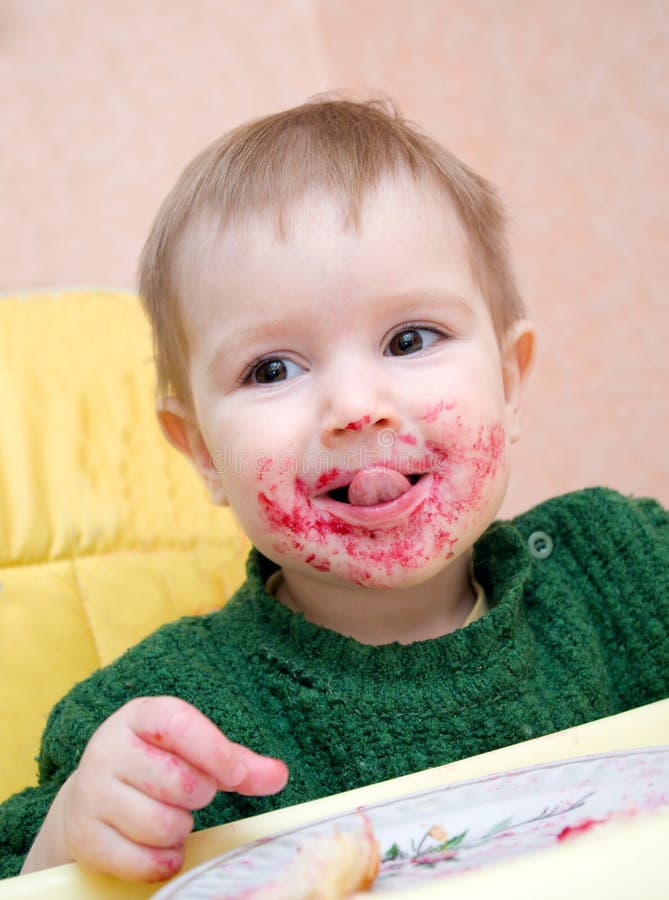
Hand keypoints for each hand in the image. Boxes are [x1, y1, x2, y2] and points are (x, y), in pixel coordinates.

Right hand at [21, 696, 288, 880]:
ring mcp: (90, 793)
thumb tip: (279, 775)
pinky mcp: (83, 836)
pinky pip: (140, 860)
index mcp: (139, 716)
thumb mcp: (194, 751)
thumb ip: (237, 762)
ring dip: (181, 830)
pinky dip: (162, 860)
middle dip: (199, 795)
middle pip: (178, 782)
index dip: (214, 750)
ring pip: (161, 825)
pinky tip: (160, 846)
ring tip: (174, 818)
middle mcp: (108, 748)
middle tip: (194, 794)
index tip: (237, 773)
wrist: (92, 797)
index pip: (178, 724)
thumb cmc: (157, 766)